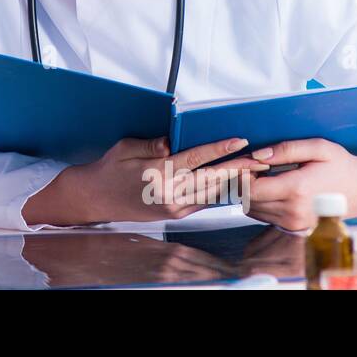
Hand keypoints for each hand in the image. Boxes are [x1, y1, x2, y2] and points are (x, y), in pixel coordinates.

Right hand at [23, 136, 269, 225]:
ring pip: (212, 193)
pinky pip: (203, 203)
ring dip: (235, 182)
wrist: (95, 199)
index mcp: (158, 172)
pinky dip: (220, 193)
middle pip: (211, 178)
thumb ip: (152, 144)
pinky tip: (235, 185)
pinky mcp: (174, 215)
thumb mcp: (125, 148)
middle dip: (239, 168)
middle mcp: (169, 192)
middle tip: (262, 160)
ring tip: (256, 172)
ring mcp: (173, 207)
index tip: (239, 141)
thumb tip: (172, 141)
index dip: (219, 149)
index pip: (195, 158)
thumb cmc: (109, 169)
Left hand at [242, 138, 356, 230]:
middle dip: (242, 182)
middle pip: (247, 200)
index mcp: (296, 189)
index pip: (250, 188)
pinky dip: (259, 202)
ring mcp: (293, 223)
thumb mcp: (318, 148)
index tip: (247, 161)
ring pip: (252, 210)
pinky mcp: (294, 228)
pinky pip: (263, 216)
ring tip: (263, 175)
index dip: (241, 174)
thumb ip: (286, 149)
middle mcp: (292, 211)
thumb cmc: (342, 166)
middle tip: (251, 165)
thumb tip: (257, 155)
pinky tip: (271, 187)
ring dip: (249, 193)